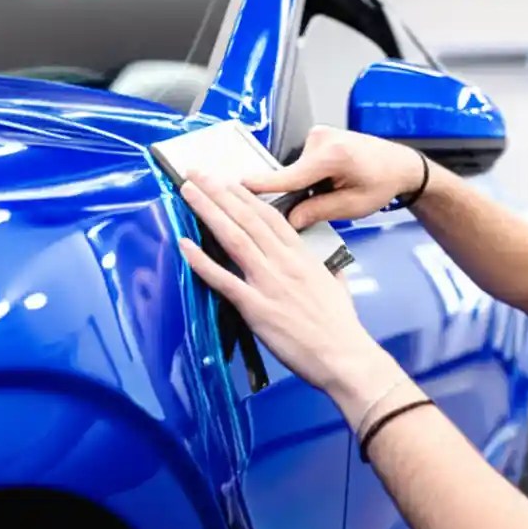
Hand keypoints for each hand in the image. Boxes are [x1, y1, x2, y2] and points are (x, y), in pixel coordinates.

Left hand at [177, 170, 407, 423]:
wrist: (343, 356)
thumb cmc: (341, 326)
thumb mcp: (337, 286)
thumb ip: (326, 269)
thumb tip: (323, 263)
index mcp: (302, 256)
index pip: (270, 216)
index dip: (246, 195)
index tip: (227, 179)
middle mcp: (283, 262)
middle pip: (247, 218)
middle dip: (219, 192)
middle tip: (196, 173)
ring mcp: (268, 282)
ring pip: (233, 238)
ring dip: (208, 211)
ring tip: (188, 192)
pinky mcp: (256, 307)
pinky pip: (223, 280)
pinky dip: (201, 261)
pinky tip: (184, 244)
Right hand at [245, 125, 427, 228]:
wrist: (400, 164)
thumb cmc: (382, 184)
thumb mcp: (354, 206)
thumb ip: (319, 211)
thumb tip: (290, 220)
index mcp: (333, 156)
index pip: (290, 176)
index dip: (264, 185)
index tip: (237, 186)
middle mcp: (322, 139)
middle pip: (292, 175)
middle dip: (297, 194)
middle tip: (319, 205)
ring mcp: (318, 135)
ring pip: (296, 170)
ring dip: (305, 185)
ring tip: (332, 191)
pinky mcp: (317, 137)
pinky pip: (302, 163)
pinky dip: (309, 176)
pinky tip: (329, 183)